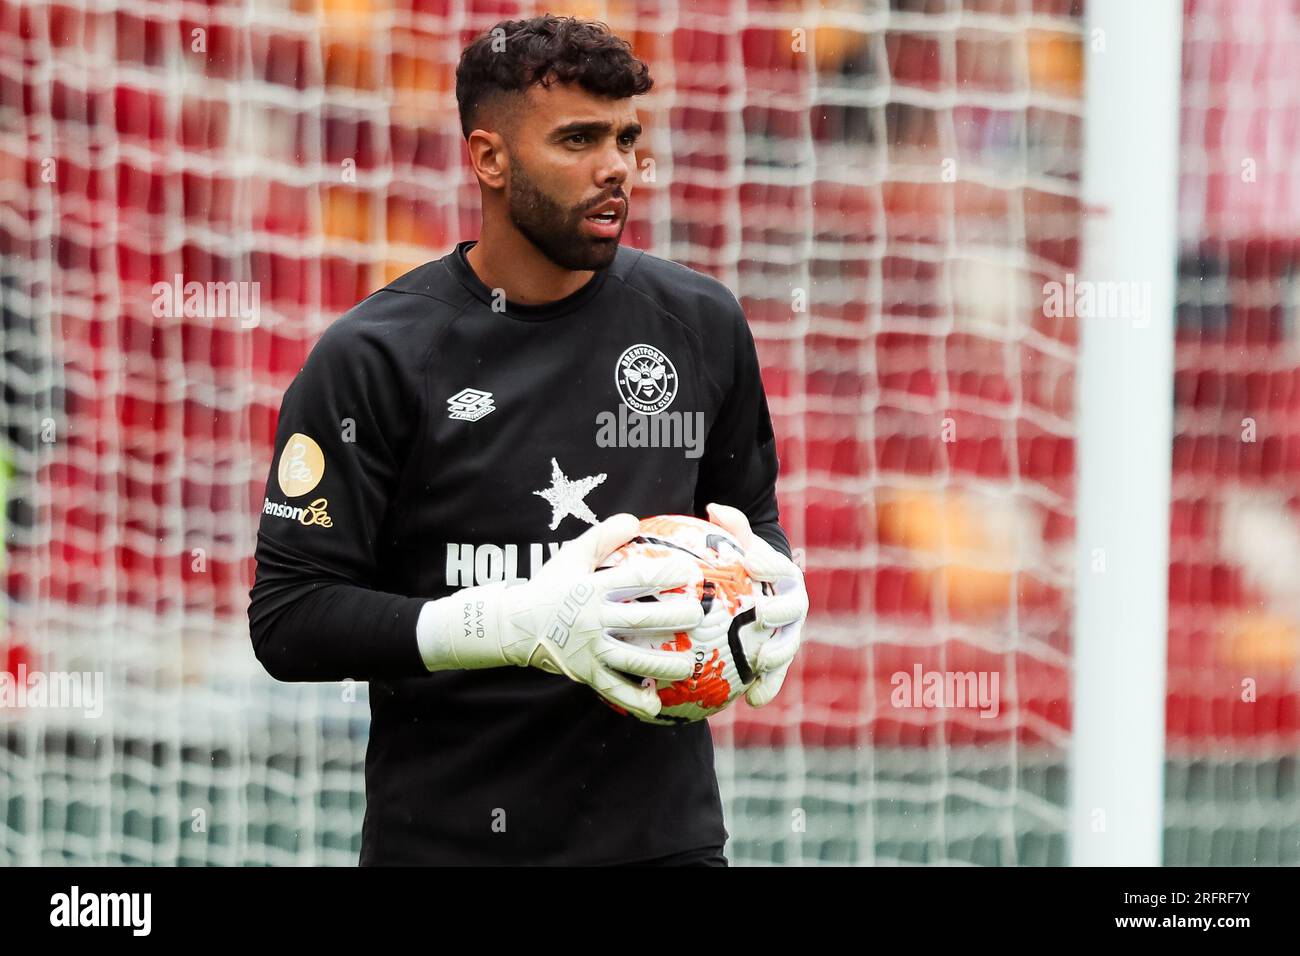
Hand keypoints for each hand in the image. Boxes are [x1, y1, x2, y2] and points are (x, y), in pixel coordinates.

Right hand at [418, 513, 703, 721]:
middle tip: (698, 615)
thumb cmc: (550, 586)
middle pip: (638, 620)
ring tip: (690, 666)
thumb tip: (634, 519)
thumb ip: (603, 537)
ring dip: (663, 665)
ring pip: (632, 659)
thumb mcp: (571, 556)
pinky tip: (656, 704)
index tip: (689, 571)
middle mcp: (592, 619)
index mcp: (591, 588)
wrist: (514, 625)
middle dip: (672, 618)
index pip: (633, 579)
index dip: (662, 573)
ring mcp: (589, 649)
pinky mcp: (585, 672)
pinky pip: (613, 689)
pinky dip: (634, 700)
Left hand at [705, 503, 806, 707]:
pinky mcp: (780, 657)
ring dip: (778, 655)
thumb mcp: (739, 545)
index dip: (768, 563)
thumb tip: (713, 507)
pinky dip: (768, 687)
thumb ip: (731, 528)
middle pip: (792, 608)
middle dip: (780, 611)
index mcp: (784, 575)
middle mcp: (792, 604)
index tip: (750, 562)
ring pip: (788, 644)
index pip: (779, 566)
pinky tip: (752, 702)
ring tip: (761, 663)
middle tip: (761, 613)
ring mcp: (789, 632)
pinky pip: (776, 674)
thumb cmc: (744, 565)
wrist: (760, 593)